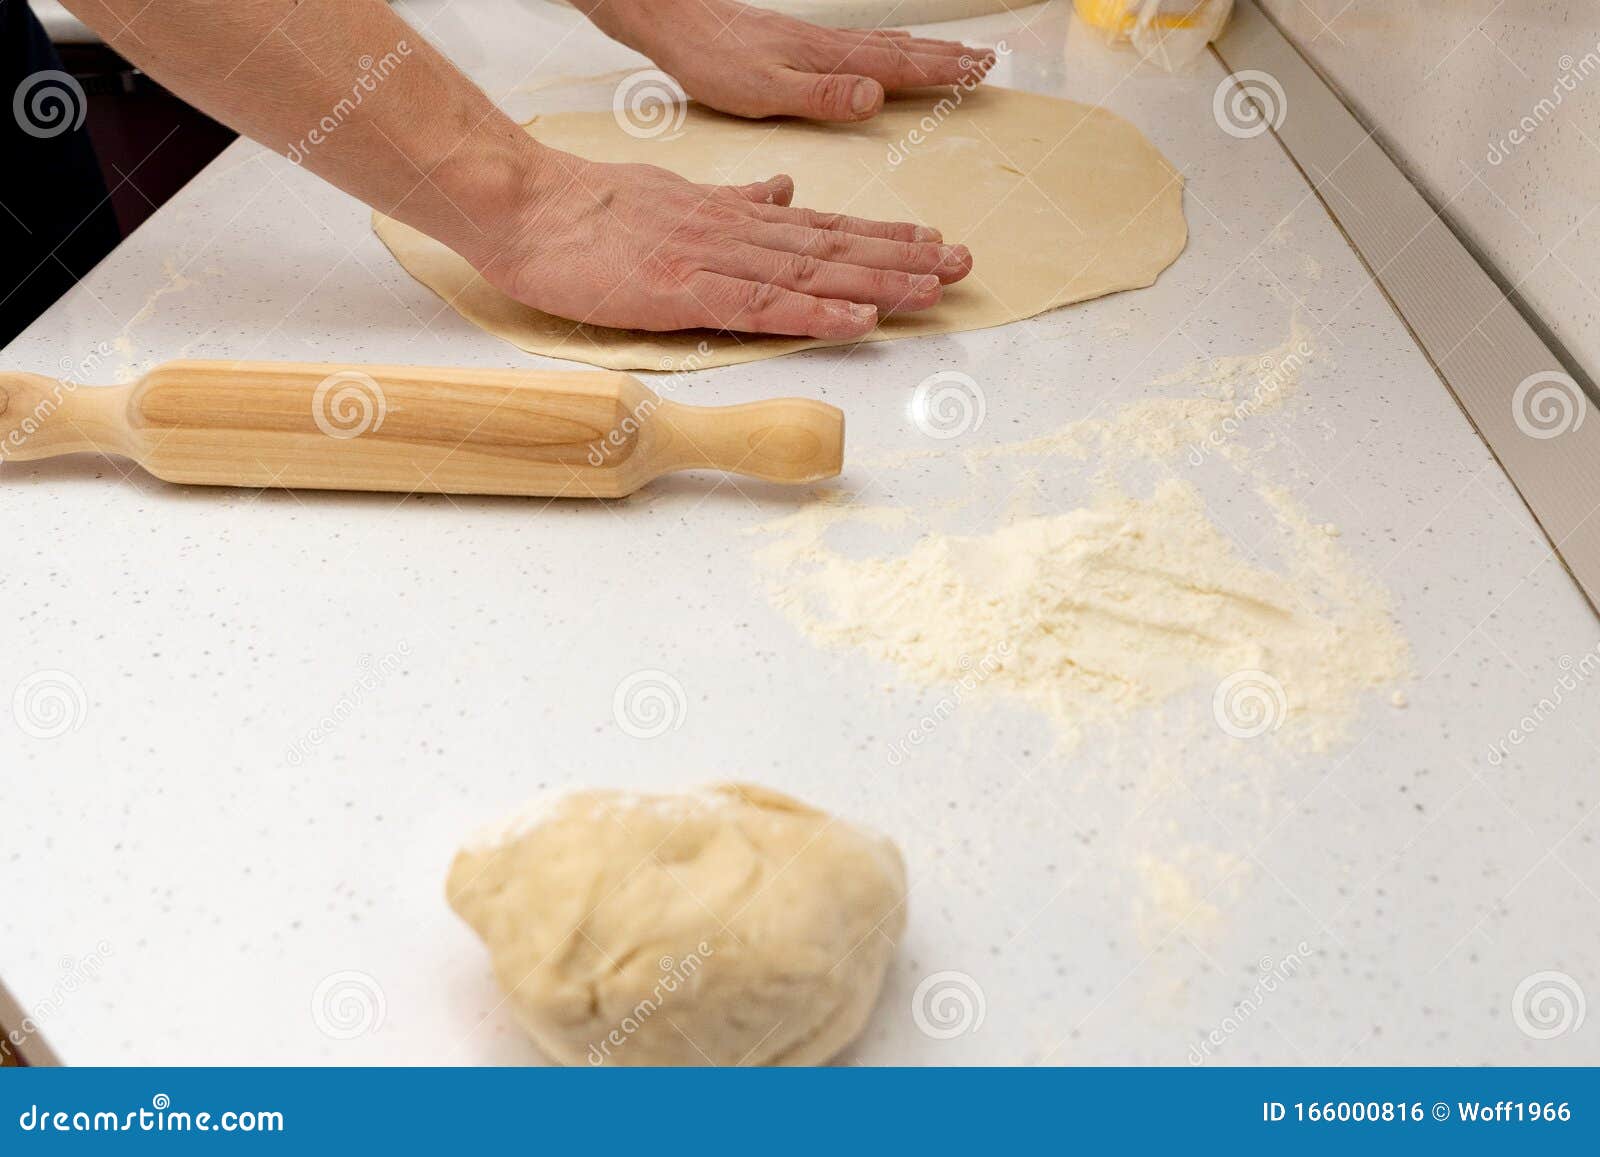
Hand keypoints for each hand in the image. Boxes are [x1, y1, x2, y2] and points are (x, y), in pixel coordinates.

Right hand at [473, 152, 971, 336]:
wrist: (526, 206)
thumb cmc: (589, 208)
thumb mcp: (676, 197)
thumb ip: (735, 201)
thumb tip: (785, 191)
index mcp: (731, 217)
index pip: (819, 228)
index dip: (879, 237)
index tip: (930, 244)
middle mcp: (735, 234)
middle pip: (831, 247)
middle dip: (901, 258)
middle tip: (962, 266)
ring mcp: (713, 261)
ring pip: (810, 274)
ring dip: (876, 283)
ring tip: (934, 289)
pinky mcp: (684, 292)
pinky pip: (762, 307)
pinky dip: (816, 314)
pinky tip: (860, 321)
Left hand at [584, 0, 995, 120]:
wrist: (677, 23)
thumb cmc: (713, 61)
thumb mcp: (764, 90)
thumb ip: (822, 96)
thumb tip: (874, 96)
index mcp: (827, 62)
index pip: (898, 67)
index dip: (941, 72)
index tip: (978, 71)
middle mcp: (828, 47)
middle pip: (901, 52)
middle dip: (945, 59)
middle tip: (985, 63)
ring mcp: (816, 44)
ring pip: (883, 46)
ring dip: (924, 52)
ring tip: (955, 55)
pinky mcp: (800, 45)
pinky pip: (861, 47)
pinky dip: (889, 49)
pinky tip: (889, 55)